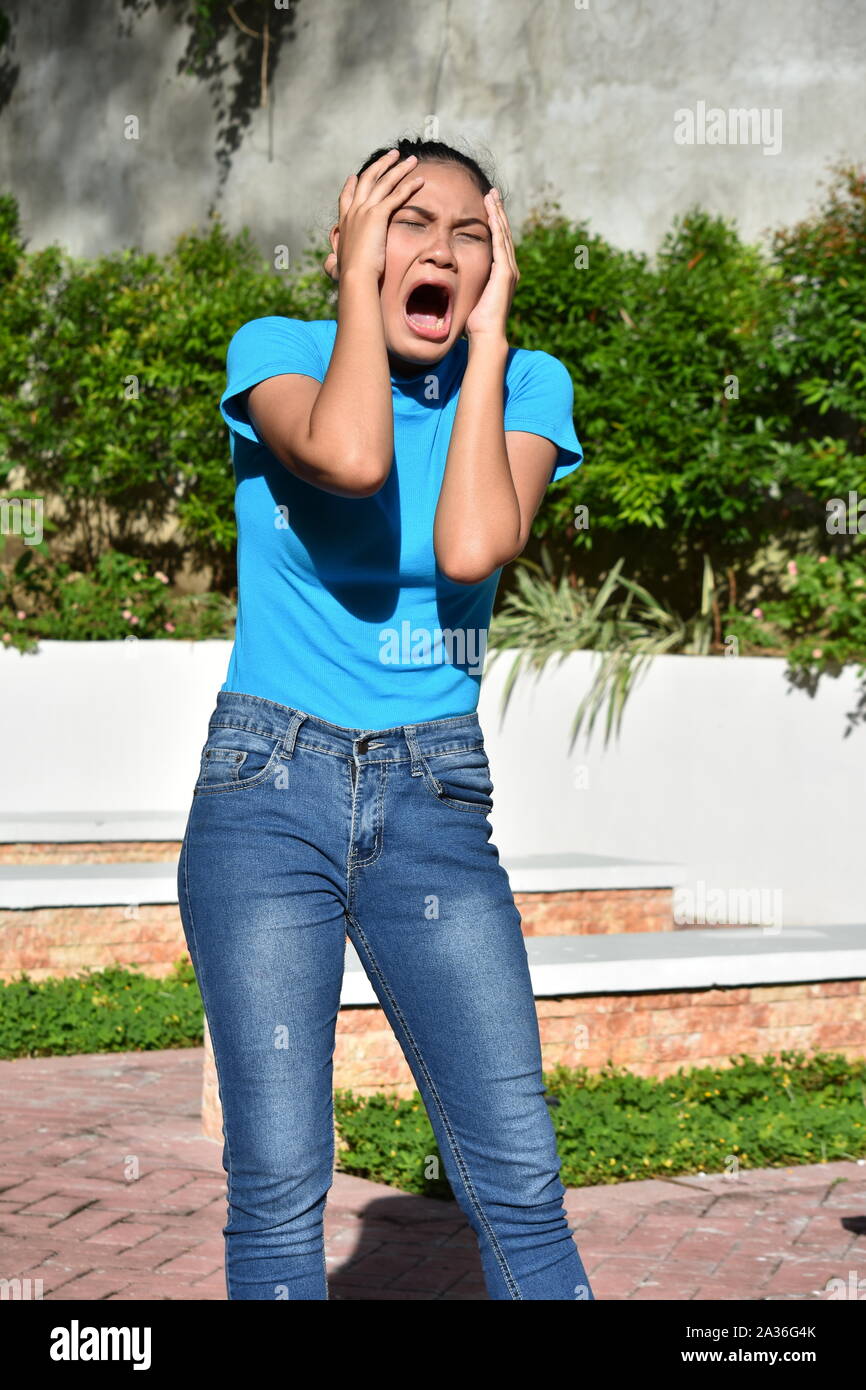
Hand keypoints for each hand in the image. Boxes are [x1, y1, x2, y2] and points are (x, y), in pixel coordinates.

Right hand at [322, 150, 424, 283]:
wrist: (355, 276)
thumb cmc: (347, 276)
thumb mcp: (335, 266)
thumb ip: (332, 263)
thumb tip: (330, 263)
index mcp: (344, 222)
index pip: (347, 196)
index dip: (352, 184)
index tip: (355, 175)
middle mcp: (353, 211)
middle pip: (367, 179)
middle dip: (381, 164)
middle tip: (392, 154)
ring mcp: (365, 210)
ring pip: (384, 182)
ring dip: (398, 168)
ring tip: (411, 159)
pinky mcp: (378, 215)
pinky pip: (397, 195)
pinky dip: (409, 186)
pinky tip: (420, 180)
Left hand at [465, 189, 519, 340]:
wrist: (486, 335)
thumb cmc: (476, 322)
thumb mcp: (472, 296)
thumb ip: (470, 284)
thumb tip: (454, 279)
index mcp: (502, 274)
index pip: (498, 242)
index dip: (494, 223)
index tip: (487, 207)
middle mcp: (509, 269)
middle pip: (504, 233)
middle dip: (498, 212)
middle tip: (492, 193)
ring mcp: (509, 270)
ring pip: (504, 234)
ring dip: (498, 213)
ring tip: (491, 196)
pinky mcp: (505, 272)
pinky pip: (500, 243)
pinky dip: (497, 226)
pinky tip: (491, 212)